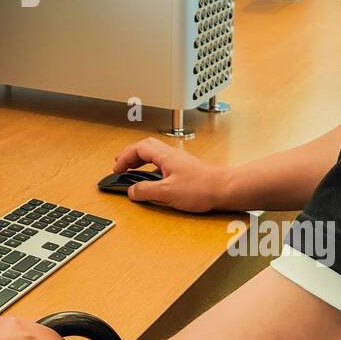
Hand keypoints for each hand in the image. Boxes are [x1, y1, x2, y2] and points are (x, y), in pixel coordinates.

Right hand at [111, 137, 234, 212]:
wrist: (224, 189)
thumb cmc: (201, 188)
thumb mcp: (167, 192)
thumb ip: (146, 191)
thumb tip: (132, 190)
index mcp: (165, 156)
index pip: (138, 149)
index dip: (124, 158)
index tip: (117, 169)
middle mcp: (171, 155)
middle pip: (145, 146)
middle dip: (130, 155)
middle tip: (121, 165)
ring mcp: (179, 161)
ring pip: (154, 153)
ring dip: (141, 159)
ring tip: (133, 170)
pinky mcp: (185, 168)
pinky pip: (162, 161)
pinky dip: (151, 166)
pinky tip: (153, 177)